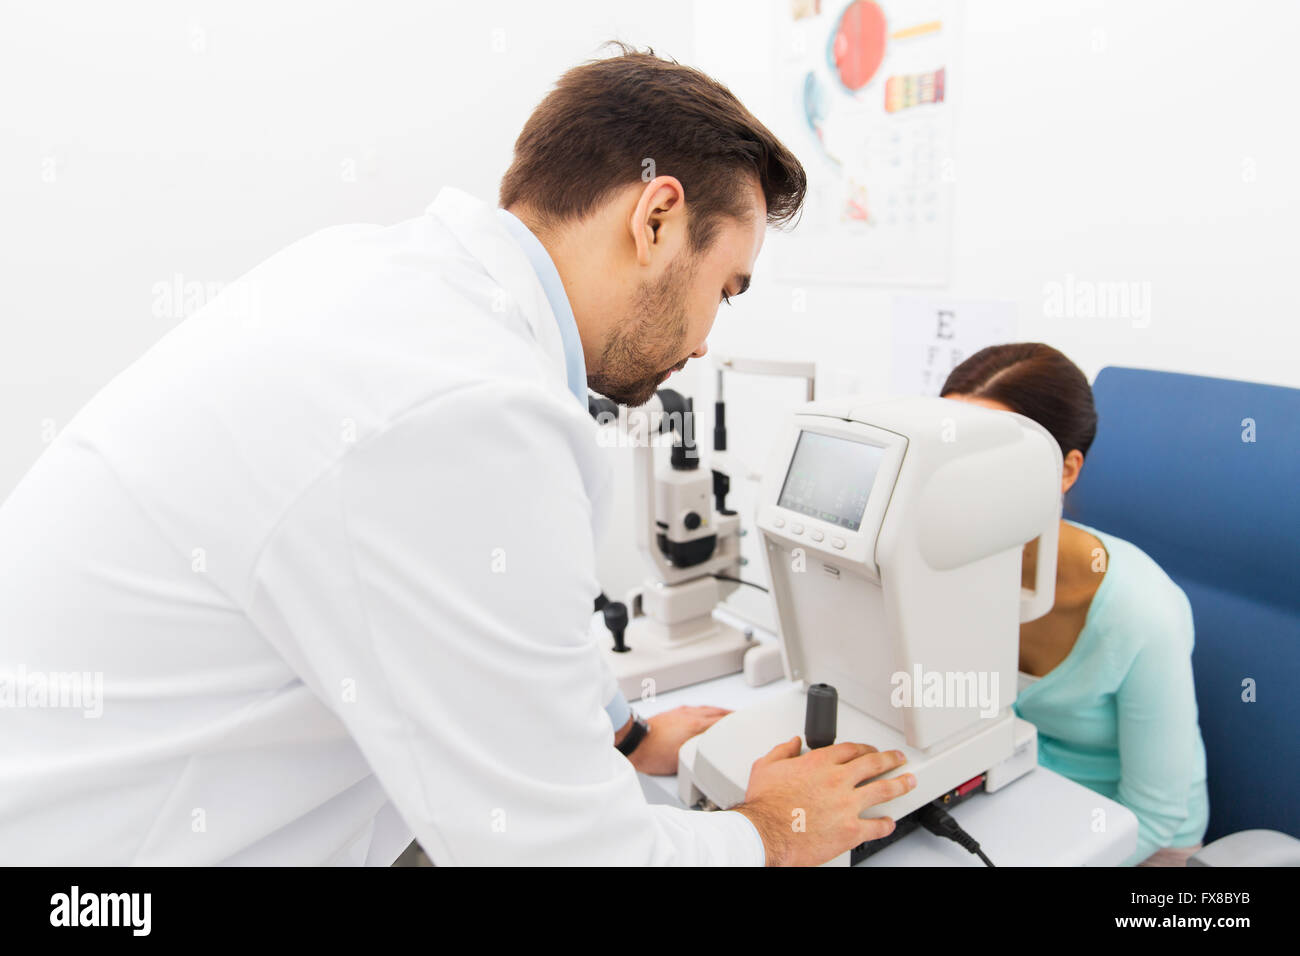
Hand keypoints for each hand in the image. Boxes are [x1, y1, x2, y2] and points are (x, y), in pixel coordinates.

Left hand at [624, 706, 731, 774]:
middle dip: (730, 715)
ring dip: (718, 712)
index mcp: (695, 726)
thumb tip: (709, 761)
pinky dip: (705, 711)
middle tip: (740, 717)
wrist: (634, 743)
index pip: (722, 721)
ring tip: (725, 715)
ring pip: (706, 709)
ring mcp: (681, 713)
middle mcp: (690, 716)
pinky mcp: (673, 713)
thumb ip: (699, 756)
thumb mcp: (681, 761)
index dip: (735, 722)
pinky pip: (696, 709)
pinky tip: (703, 715)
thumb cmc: (653, 753)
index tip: (745, 722)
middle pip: (717, 712)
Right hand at [734, 737, 914, 866]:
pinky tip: (889, 822)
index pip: (851, 749)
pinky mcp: (851, 830)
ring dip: (900, 784)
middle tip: (898, 759)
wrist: (766, 834)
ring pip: (883, 790)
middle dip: (890, 760)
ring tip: (909, 781)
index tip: (870, 750)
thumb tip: (792, 743)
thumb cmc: (764, 805)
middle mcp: (837, 780)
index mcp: (819, 763)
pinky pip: (876, 826)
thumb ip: (782, 751)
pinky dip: (886, 824)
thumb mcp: (766, 767)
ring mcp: (847, 805)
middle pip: (873, 764)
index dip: (865, 748)